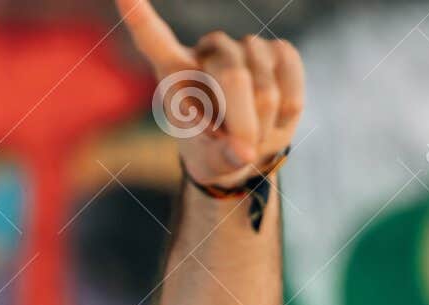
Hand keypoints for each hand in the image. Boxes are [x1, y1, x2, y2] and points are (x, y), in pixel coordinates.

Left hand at [117, 0, 303, 188]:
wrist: (248, 149)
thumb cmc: (216, 154)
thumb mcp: (213, 165)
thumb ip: (222, 159)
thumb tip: (243, 155)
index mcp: (174, 73)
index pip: (152, 38)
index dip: (138, 15)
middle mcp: (206, 51)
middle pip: (232, 76)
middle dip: (244, 121)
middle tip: (244, 150)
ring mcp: (243, 46)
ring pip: (263, 79)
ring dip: (264, 118)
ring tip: (252, 132)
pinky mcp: (276, 50)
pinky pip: (289, 69)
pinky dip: (288, 103)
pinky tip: (276, 114)